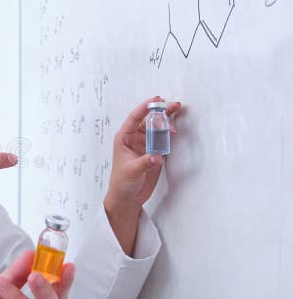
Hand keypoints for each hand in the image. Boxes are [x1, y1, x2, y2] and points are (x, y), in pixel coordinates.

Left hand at [104, 96, 181, 252]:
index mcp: (123, 139)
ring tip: (177, 111)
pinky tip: (176, 128)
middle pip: (148, 121)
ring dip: (166, 120)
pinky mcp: (154, 153)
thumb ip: (144, 163)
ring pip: (156, 128)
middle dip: (160, 112)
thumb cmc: (122, 183)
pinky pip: (163, 139)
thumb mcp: (132, 172)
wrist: (127, 198)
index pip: (134, 119)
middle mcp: (134, 139)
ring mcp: (145, 145)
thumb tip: (156, 156)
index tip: (156, 101)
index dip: (144, 108)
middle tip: (172, 105)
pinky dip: (169, 133)